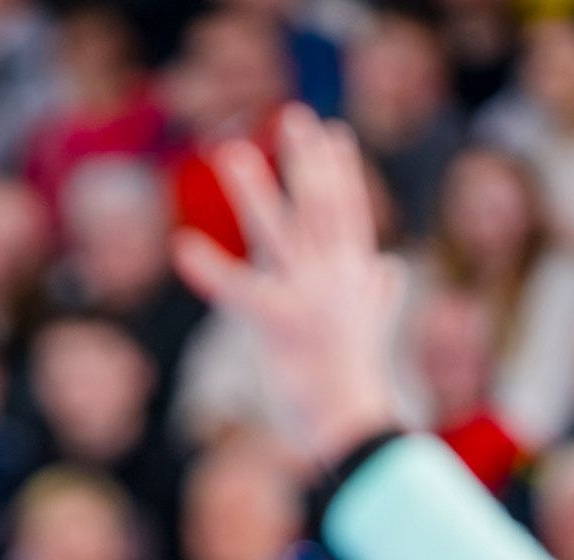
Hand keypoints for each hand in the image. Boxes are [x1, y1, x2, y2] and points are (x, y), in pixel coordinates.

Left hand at [174, 106, 403, 464]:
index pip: (351, 215)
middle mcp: (337, 281)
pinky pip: (239, 290)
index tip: (334, 135)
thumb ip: (380, 294)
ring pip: (279, 231)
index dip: (342, 173)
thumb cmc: (356, 389)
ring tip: (228, 153)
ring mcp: (310, 300)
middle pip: (322, 206)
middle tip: (292, 115)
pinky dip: (210, 268)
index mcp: (356, 282)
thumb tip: (391, 266)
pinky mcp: (281, 326)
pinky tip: (182, 246)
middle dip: (307, 159)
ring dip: (254, 190)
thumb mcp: (374, 331)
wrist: (354, 429)